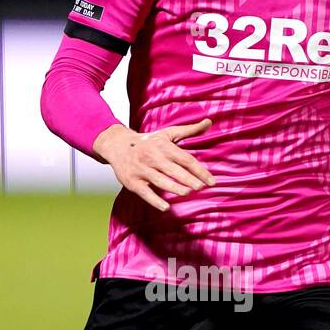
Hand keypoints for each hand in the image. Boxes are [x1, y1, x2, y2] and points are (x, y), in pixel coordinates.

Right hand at [92, 118, 214, 211]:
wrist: (117, 145)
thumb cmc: (148, 142)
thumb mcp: (168, 133)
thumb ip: (190, 130)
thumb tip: (209, 122)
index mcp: (164, 146)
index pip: (185, 159)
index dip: (199, 170)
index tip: (212, 181)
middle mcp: (153, 157)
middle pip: (174, 169)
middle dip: (188, 179)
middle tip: (201, 187)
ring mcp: (142, 170)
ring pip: (160, 180)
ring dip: (174, 187)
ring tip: (187, 192)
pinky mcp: (132, 182)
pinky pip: (145, 192)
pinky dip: (155, 200)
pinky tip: (166, 207)